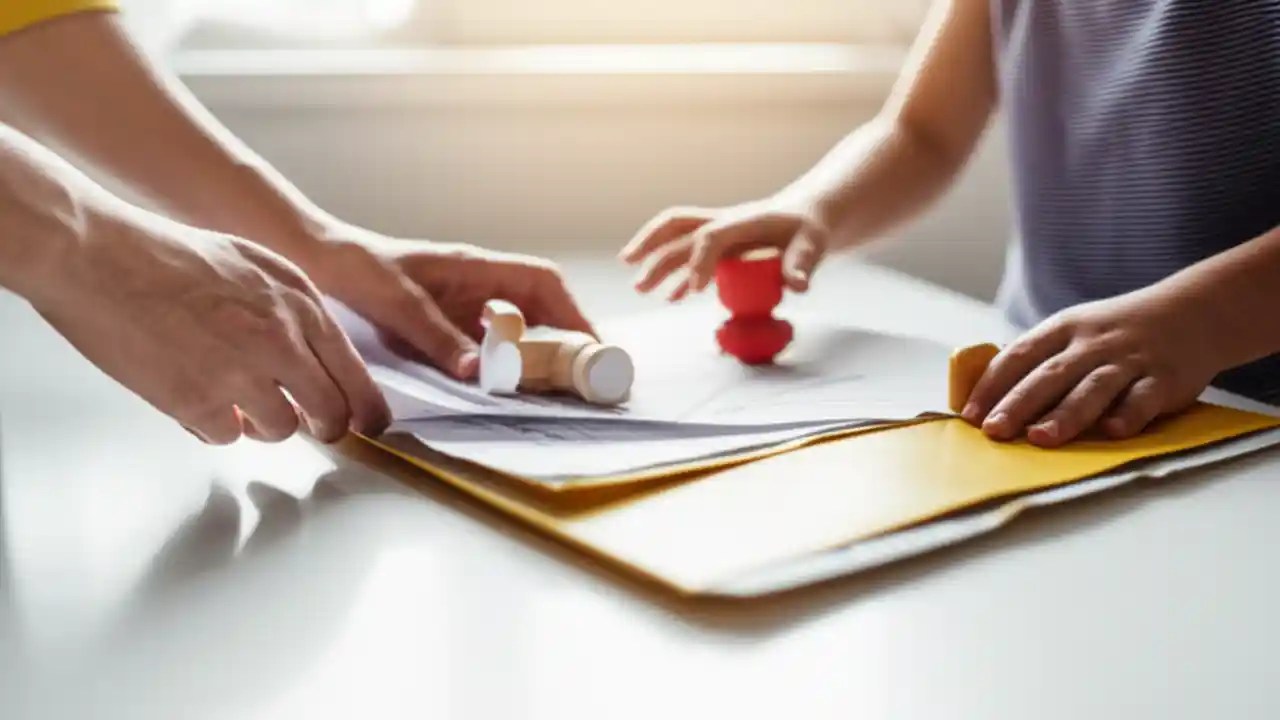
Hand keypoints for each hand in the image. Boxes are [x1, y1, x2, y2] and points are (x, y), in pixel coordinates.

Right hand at [34, 215, 389, 444]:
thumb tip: (314, 355)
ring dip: (264, 424)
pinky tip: (196, 398)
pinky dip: (214, 425)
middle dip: (324, 426)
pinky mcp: (197, 399)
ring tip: (238, 400)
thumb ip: (293, 310)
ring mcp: (240, 372)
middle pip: (330, 412)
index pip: (354, 372)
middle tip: (311, 426)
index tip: (368, 423)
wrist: (99, 256)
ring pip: (281, 430)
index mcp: (299, 303)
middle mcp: (280, 339)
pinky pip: (226, 435)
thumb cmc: (168, 255)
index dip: (365, 408)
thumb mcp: (254, 265)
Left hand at [305, 231, 594, 378]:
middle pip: (540, 305)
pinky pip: (488, 342)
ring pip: (517, 326)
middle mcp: (478, 284)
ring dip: (536, 352)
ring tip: (550, 387)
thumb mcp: (399, 305)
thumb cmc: (361, 270)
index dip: (572, 310)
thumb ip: (437, 337)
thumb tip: (478, 372)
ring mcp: (464, 304)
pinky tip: (500, 385)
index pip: (542, 281)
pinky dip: (503, 362)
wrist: (323, 261)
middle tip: (579, 377)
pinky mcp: (447, 322)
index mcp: (477, 268)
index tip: (588, 343)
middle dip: (564, 337)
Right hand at [619, 194, 831, 300]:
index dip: (699, 261)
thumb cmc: (811, 226)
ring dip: (655, 259)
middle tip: (630, 266)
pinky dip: (680, 277)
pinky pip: (693, 258)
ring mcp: (721, 235)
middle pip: (678, 227)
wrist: (810, 214)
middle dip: (651, 244)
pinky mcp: (724, 248)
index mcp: (743, 221)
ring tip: (639, 286)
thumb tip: (797, 286)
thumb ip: (802, 263)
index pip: (711, 236)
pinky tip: (672, 297)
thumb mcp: (814, 243)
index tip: (694, 291)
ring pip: (678, 241)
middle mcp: (725, 224)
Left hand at [961, 289, 1222, 446]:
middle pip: (1050, 374)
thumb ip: (1038, 360)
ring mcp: (1130, 360)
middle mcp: (1093, 343)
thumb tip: (986, 397)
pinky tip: (1111, 432)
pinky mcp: (1164, 379)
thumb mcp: (1074, 331)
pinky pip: (1143, 399)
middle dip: (1018, 403)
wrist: (1192, 312)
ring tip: (1040, 438)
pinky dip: (1128, 415)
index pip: (1019, 355)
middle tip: (994, 431)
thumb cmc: (1115, 333)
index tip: (970, 415)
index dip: (992, 385)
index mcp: (1063, 329)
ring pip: (1093, 388)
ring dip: (1065, 414)